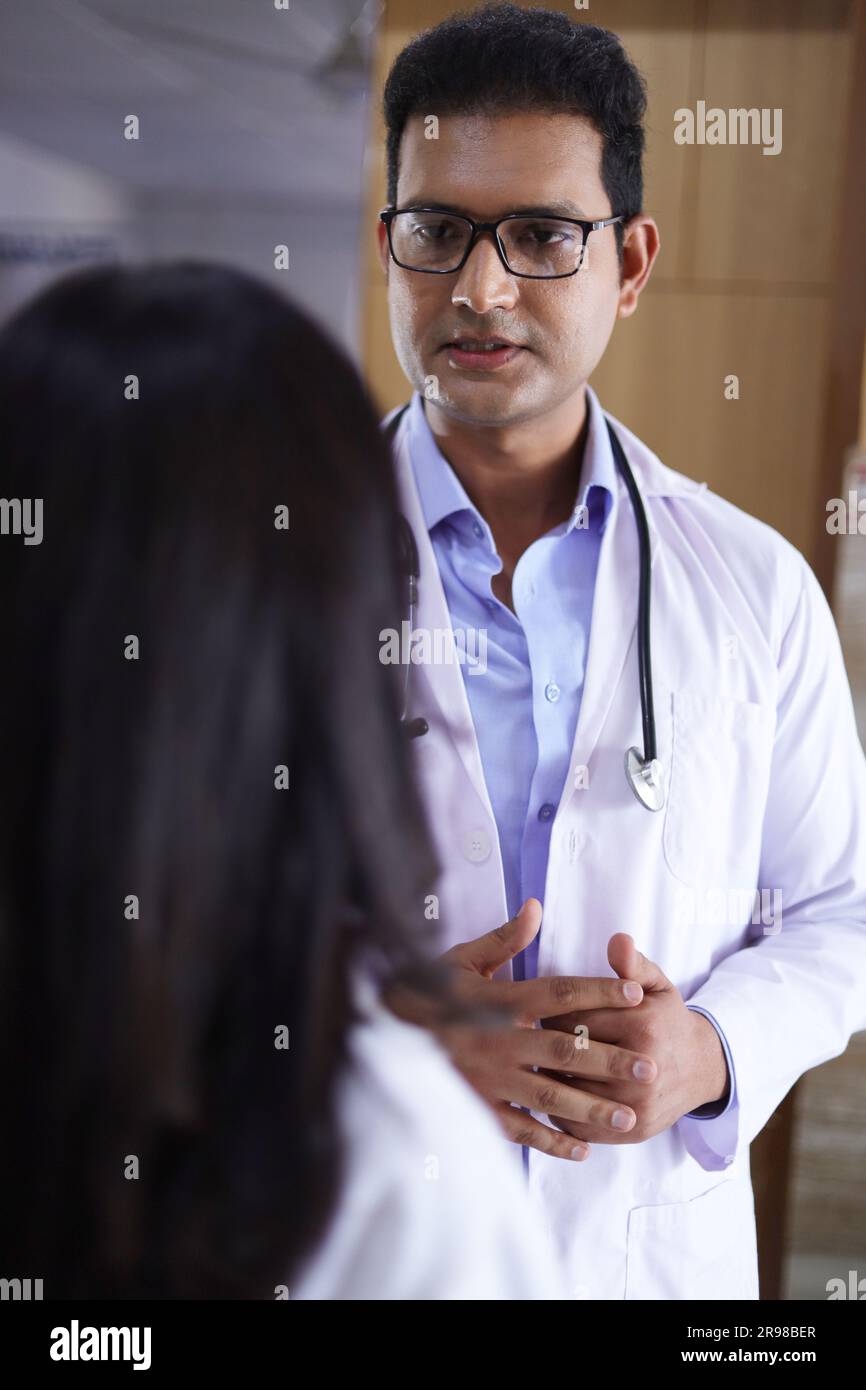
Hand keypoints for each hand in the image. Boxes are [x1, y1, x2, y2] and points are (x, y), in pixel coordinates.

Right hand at [386, 900, 650, 1161]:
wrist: (382, 1033)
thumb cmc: (427, 992)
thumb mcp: (461, 959)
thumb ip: (504, 939)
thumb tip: (536, 906)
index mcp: (501, 1000)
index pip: (560, 993)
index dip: (599, 992)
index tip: (636, 993)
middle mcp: (501, 1040)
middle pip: (565, 1051)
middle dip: (610, 1059)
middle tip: (650, 1067)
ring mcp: (491, 1079)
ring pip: (550, 1096)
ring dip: (592, 1107)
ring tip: (628, 1116)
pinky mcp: (478, 1108)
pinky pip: (521, 1130)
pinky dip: (552, 1142)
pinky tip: (583, 1150)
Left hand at [540, 933, 729, 1143]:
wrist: (700, 1069)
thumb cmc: (667, 1020)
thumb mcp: (657, 985)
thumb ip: (632, 964)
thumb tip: (617, 940)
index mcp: (642, 1025)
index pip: (574, 1016)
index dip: (551, 1013)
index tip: (542, 1010)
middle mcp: (641, 1067)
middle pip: (569, 1055)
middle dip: (545, 1047)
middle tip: (534, 1040)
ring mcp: (637, 1104)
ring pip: (570, 1092)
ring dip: (547, 1080)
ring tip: (539, 1065)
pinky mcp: (631, 1130)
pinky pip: (578, 1124)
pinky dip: (559, 1111)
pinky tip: (552, 1095)